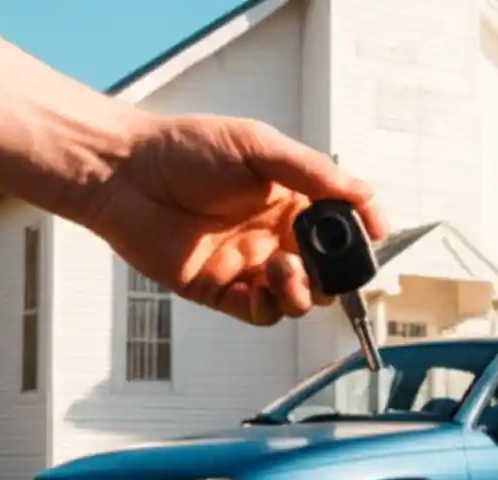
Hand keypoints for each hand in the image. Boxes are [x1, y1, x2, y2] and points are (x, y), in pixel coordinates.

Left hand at [82, 113, 388, 324]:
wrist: (124, 175)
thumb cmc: (185, 149)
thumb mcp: (259, 147)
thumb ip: (315, 173)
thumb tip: (369, 196)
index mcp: (290, 198)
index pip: (342, 226)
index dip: (362, 236)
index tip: (374, 237)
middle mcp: (274, 234)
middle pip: (328, 271)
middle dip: (335, 274)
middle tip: (320, 262)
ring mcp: (248, 265)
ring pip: (299, 298)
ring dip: (303, 291)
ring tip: (282, 267)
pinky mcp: (220, 291)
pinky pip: (259, 313)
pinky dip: (270, 306)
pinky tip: (260, 284)